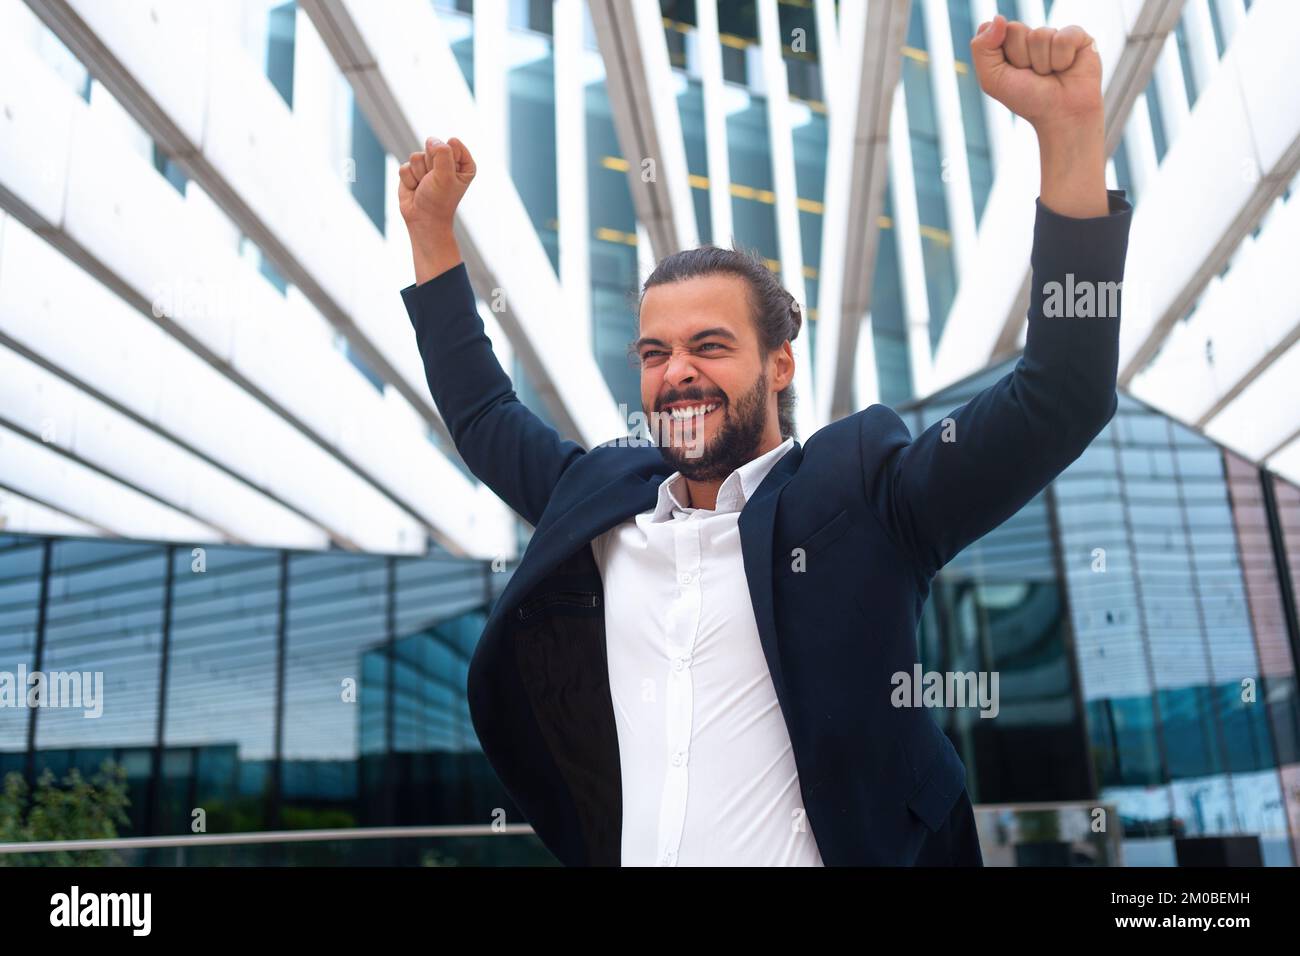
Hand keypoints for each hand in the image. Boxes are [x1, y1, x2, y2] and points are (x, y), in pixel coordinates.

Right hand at [399, 136, 475, 282]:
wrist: (423, 220)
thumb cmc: (439, 200)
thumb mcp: (446, 176)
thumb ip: (442, 153)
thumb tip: (431, 140)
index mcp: (463, 163)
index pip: (452, 143)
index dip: (446, 158)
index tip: (447, 176)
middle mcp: (446, 162)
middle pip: (432, 147)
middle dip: (430, 165)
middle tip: (434, 182)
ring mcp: (429, 166)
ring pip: (417, 156)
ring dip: (419, 174)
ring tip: (424, 186)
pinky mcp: (413, 171)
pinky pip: (405, 166)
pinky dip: (409, 179)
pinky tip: (415, 189)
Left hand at [970, 15, 1101, 132]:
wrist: (1060, 115)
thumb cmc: (1027, 99)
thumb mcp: (992, 79)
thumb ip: (982, 48)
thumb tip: (997, 18)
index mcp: (1009, 44)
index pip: (997, 30)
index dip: (1004, 55)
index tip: (1014, 73)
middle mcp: (1031, 36)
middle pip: (1016, 30)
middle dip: (1021, 58)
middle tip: (1033, 75)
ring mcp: (1054, 35)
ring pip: (1040, 34)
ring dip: (1043, 63)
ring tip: (1050, 74)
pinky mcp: (1078, 36)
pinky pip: (1063, 37)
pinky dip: (1062, 59)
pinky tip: (1066, 68)